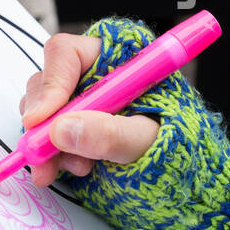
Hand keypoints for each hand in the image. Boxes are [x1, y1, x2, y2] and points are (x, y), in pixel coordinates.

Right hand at [18, 18, 229, 229]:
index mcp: (120, 57)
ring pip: (42, 110)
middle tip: (44, 154)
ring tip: (76, 168)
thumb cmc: (179, 147)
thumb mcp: (148, 141)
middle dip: (42, 120)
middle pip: (47, 80)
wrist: (188, 176)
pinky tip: (69, 169)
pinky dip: (50, 154)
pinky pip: (46, 134)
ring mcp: (82, 100)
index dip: (51, 83)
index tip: (41, 119)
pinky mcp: (74, 125)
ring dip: (46, 142)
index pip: (69, 53)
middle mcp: (96, 73)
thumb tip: (63, 131)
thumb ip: (110, 135)